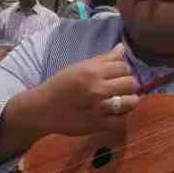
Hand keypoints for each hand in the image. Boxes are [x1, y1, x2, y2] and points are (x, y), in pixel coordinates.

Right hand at [22, 45, 138, 135]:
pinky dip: (121, 116)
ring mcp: (98, 108)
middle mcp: (97, 88)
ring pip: (131, 102)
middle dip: (128, 84)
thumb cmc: (60, 85)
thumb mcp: (79, 67)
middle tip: (120, 87)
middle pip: (131, 83)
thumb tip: (122, 48)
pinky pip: (121, 120)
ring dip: (129, 100)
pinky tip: (114, 113)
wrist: (42, 109)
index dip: (123, 69)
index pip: (124, 66)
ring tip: (121, 100)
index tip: (117, 74)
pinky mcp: (98, 124)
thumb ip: (103, 59)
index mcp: (92, 71)